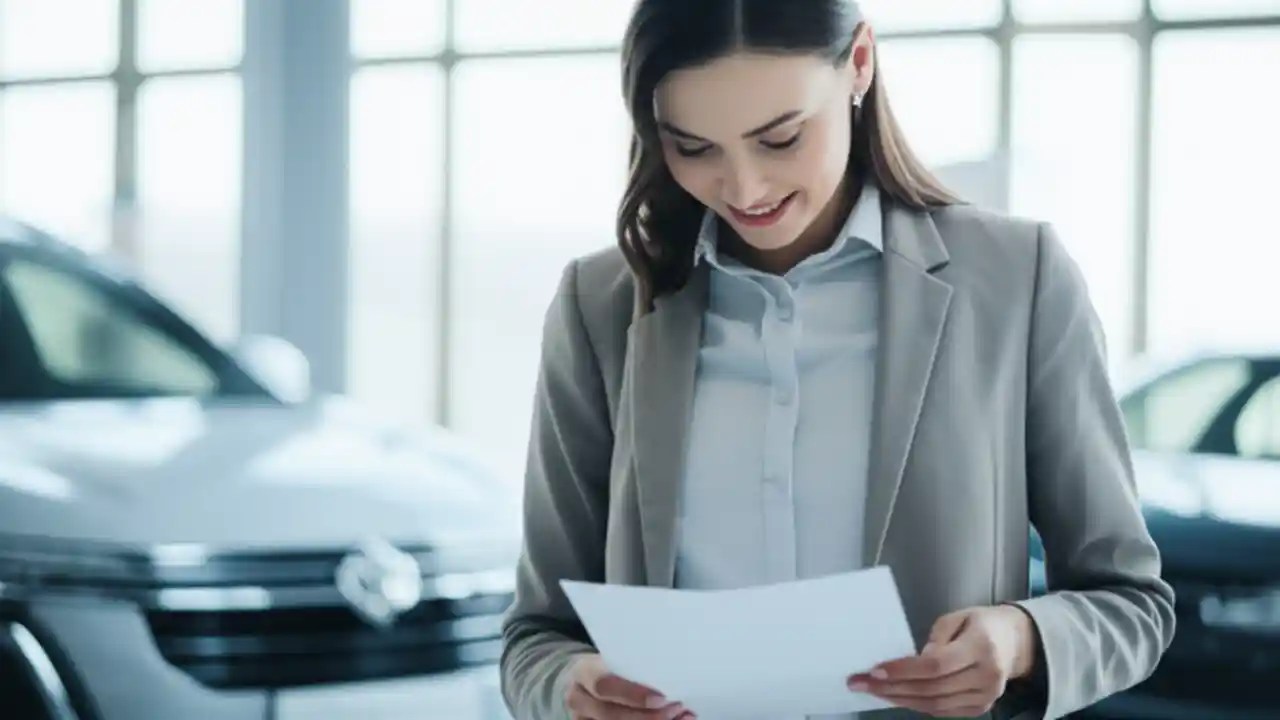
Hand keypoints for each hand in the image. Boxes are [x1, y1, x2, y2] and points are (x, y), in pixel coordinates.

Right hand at [565, 653, 694, 719]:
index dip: (632, 695)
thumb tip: (672, 673)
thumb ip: (633, 667)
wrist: (579, 681)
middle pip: (611, 714)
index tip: (661, 698)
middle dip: (648, 716)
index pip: (604, 685)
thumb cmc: (605, 666)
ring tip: (682, 718)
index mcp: (583, 673)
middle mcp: (579, 700)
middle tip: (677, 709)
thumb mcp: (611, 658)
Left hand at [846, 605, 1037, 717]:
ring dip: (899, 699)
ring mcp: (985, 696)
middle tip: (861, 682)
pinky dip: (916, 705)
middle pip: (932, 688)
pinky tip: (896, 696)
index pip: (936, 665)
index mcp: (981, 647)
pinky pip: (942, 711)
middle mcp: (986, 676)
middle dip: (892, 687)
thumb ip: (936, 637)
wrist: (1015, 642)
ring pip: (935, 705)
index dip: (904, 670)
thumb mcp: (958, 616)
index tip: (875, 669)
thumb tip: (913, 661)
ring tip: (873, 691)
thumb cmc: (981, 624)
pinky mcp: (981, 708)